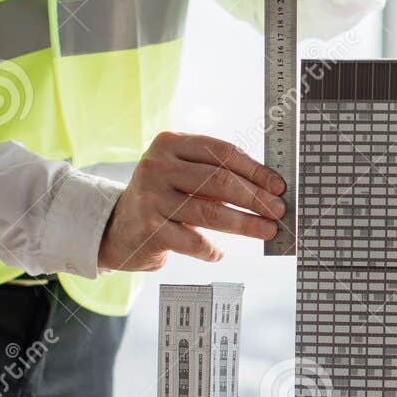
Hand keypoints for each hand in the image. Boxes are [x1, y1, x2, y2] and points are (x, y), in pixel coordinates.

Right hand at [97, 132, 285, 270]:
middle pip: (220, 181)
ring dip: (245, 224)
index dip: (255, 170)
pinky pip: (194, 241)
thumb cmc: (162, 198)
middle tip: (279, 210)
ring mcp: (152, 196)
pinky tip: (220, 252)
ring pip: (211, 213)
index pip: (223, 152)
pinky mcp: (150, 228)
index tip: (278, 185)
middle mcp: (158, 166)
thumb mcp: (182, 174)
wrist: (117, 228)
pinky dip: (212, 249)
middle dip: (256, 198)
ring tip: (267, 230)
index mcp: (170, 143)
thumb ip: (215, 174)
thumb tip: (267, 189)